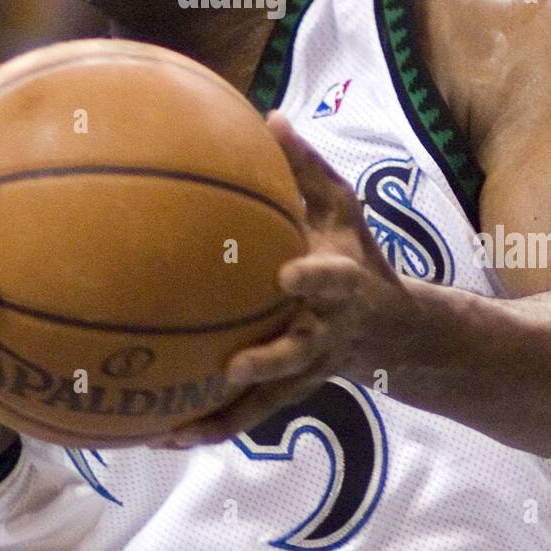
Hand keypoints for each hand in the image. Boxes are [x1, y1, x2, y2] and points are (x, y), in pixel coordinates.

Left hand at [151, 112, 410, 447]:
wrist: (392, 331)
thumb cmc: (356, 255)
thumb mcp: (344, 208)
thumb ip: (308, 167)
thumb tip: (270, 115)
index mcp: (341, 285)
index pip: (332, 284)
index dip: (313, 283)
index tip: (286, 278)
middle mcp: (324, 334)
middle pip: (298, 355)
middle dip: (269, 362)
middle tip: (233, 366)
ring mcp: (304, 372)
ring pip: (265, 402)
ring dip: (223, 417)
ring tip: (175, 428)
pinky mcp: (286, 395)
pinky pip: (244, 419)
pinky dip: (206, 429)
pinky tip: (158, 435)